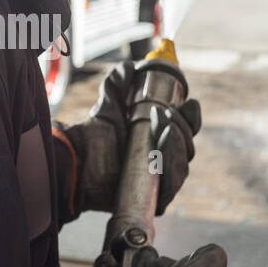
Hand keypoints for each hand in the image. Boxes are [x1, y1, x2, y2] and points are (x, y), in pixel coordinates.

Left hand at [56, 58, 201, 216]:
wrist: (76, 163)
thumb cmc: (93, 139)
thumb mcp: (107, 108)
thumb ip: (117, 86)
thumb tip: (128, 66)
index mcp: (160, 139)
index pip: (187, 128)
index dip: (191, 116)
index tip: (188, 102)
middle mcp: (164, 161)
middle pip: (188, 146)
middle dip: (180, 128)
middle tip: (162, 115)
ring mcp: (160, 181)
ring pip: (182, 165)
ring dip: (176, 145)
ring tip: (162, 129)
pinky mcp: (155, 200)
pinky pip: (171, 187)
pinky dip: (171, 169)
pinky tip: (162, 153)